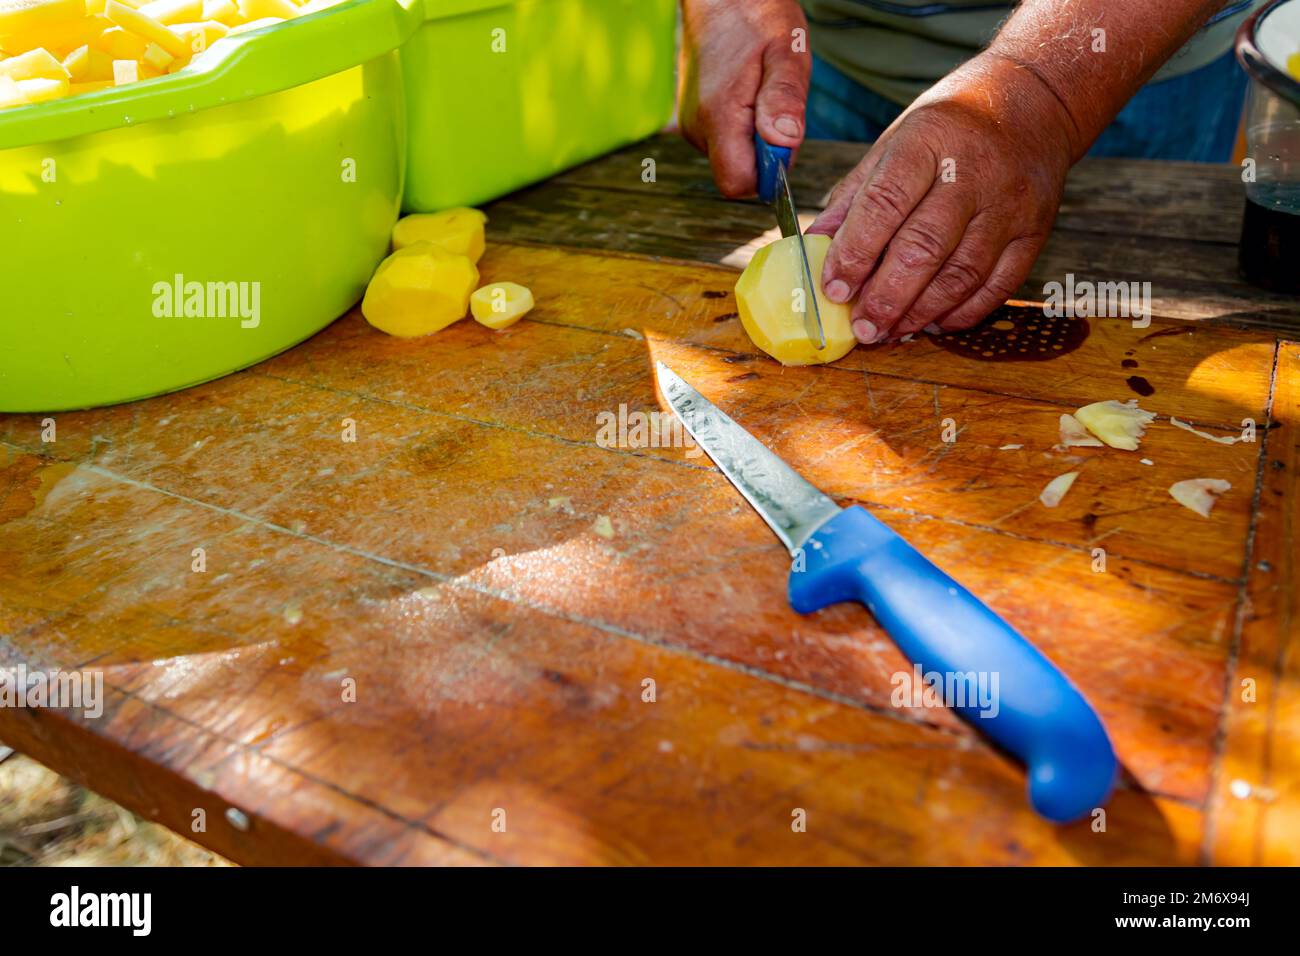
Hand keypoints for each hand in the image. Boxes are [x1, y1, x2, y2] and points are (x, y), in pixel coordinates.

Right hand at [679, 0, 810, 197]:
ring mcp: (691, 126)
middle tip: (774, 105)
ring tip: (760, 91)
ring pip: (731, 158)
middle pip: (736, 174)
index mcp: (717, 117)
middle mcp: (697, 128)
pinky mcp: (693, 121)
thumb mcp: (785, 53)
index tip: (781, 140)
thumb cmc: (758, 16)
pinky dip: (741, 128)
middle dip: (764, 155)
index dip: (767, 174)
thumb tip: (785, 142)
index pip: (737, 183)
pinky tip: (746, 94)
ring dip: (754, 138)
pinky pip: (724, 143)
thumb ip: (784, 98)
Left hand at [807, 52, 1077, 341]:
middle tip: (862, 329)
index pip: (885, 203)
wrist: (1033, 103)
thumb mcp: (894, 143)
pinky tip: (932, 323)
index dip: (856, 252)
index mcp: (928, 142)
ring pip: (961, 275)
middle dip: (887, 297)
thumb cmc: (948, 130)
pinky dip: (962, 313)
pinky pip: (997, 286)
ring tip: (889, 332)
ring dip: (920, 313)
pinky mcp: (1034, 232)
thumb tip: (813, 249)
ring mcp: (1009, 205)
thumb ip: (855, 198)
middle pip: (924, 248)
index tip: (833, 290)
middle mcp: (974, 173)